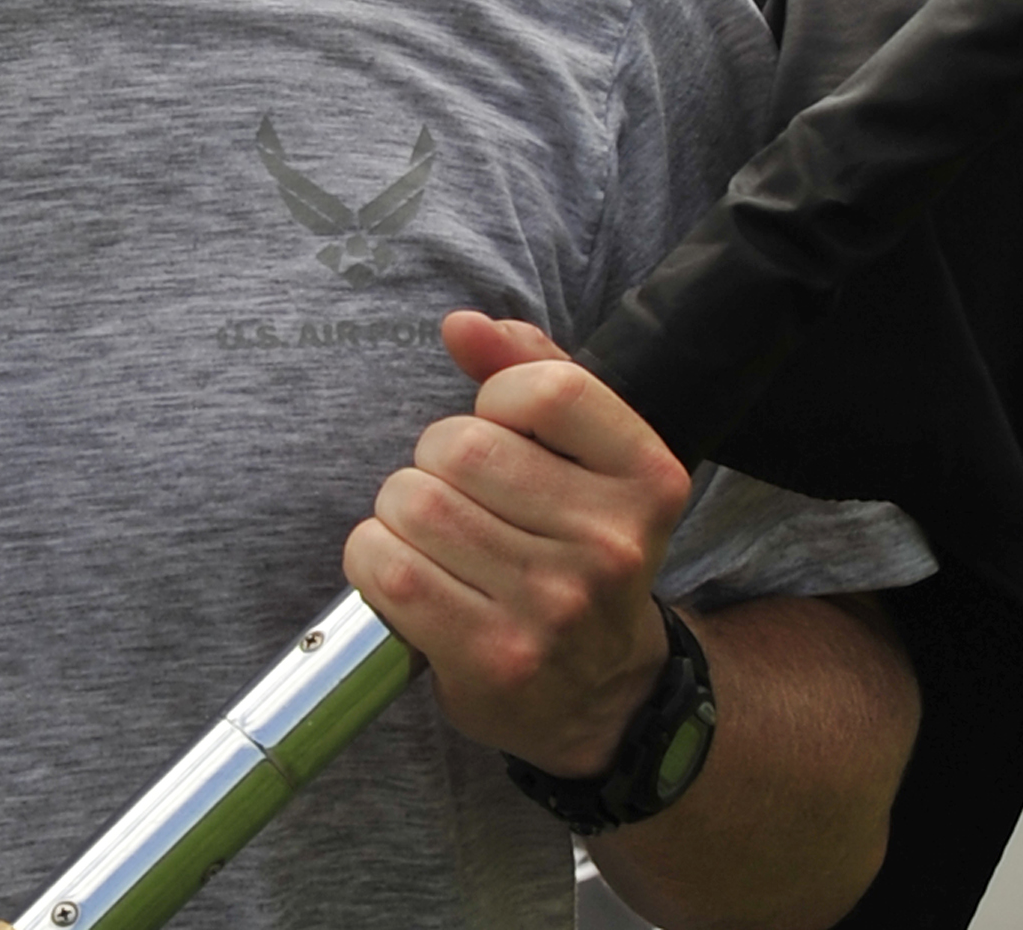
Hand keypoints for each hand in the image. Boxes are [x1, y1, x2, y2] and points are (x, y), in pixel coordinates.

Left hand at [344, 312, 691, 776]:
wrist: (603, 697)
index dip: (496, 400)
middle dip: (434, 462)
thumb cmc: (578, 554)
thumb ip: (531, 372)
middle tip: (458, 498)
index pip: (545, 389)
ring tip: (435, 540)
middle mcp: (610, 545)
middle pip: (458, 446)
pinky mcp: (492, 657)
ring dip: (399, 513)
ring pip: (414, 503)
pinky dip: (374, 560)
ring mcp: (553, 607)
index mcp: (648, 480)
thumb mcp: (584, 460)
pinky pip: (386, 567)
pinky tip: (409, 577)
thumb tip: (462, 325)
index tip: (501, 431)